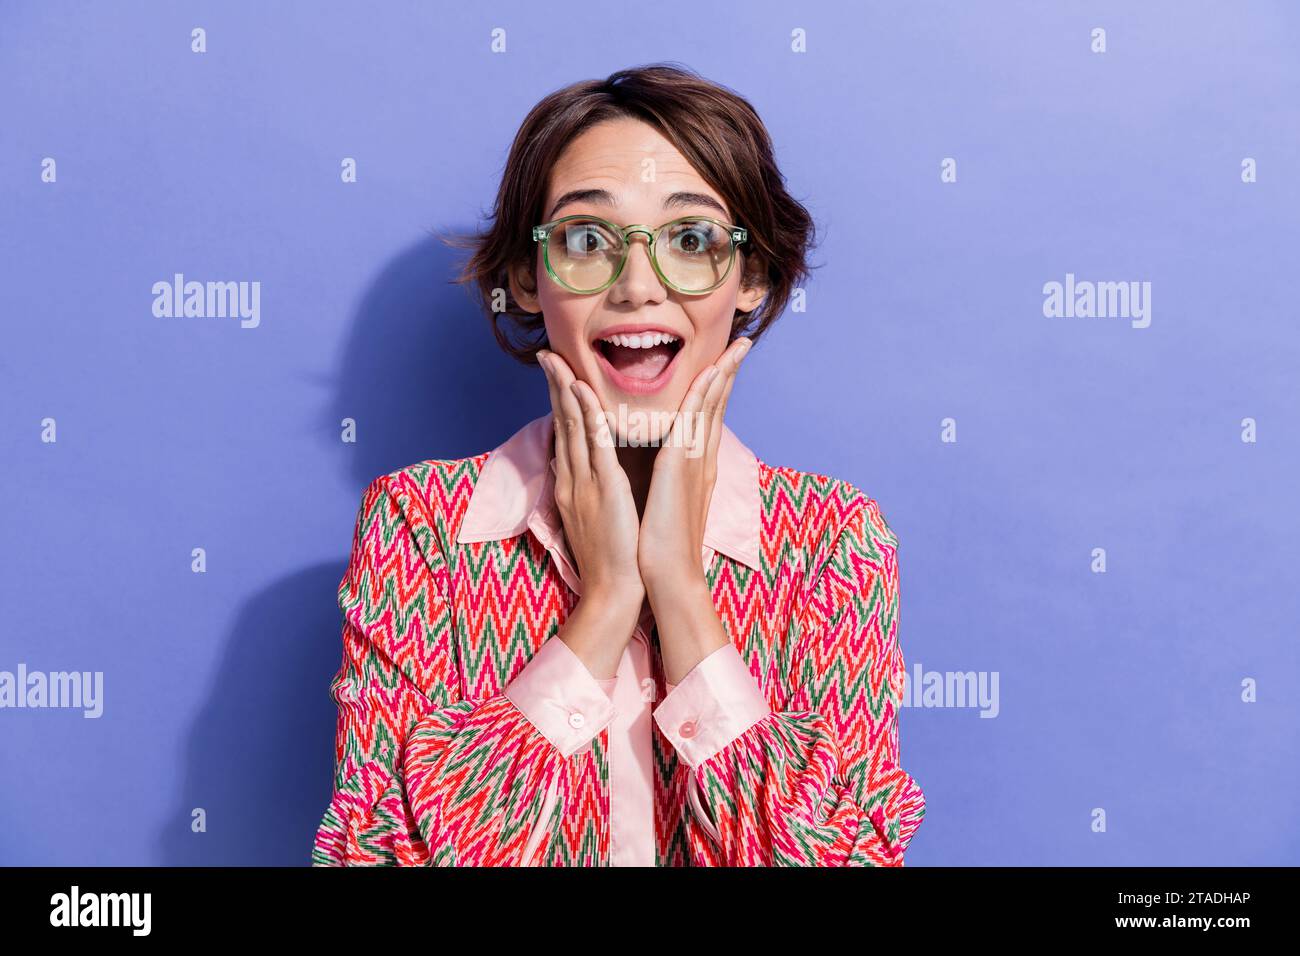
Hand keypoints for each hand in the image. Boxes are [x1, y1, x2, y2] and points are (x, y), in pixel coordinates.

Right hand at [537, 349, 644, 612]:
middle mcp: (572, 479)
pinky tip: (582, 393)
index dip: (559, 401)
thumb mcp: (593, 516)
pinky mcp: (604, 489)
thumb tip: (579, 465)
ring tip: (558, 360)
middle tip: (548, 355)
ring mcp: (584, 482)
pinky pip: (593, 446)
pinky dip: (587, 416)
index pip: (564, 433)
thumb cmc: (612, 557)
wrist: (614, 592)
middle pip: (561, 423)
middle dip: (554, 386)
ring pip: (573, 427)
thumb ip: (587, 486)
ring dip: (565, 390)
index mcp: (572, 484)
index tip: (556, 373)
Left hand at [637, 336, 751, 600]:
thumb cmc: (661, 546)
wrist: (668, 576)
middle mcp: (702, 461)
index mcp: (696, 468)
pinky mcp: (682, 467)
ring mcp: (695, 462)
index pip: (708, 418)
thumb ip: (671, 480)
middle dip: (730, 372)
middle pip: (718, 406)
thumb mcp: (668, 504)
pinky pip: (695, 422)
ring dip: (723, 373)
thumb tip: (666, 467)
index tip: (725, 362)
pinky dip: (704, 394)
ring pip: (711, 408)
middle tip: (742, 342)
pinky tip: (711, 372)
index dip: (718, 388)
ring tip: (737, 346)